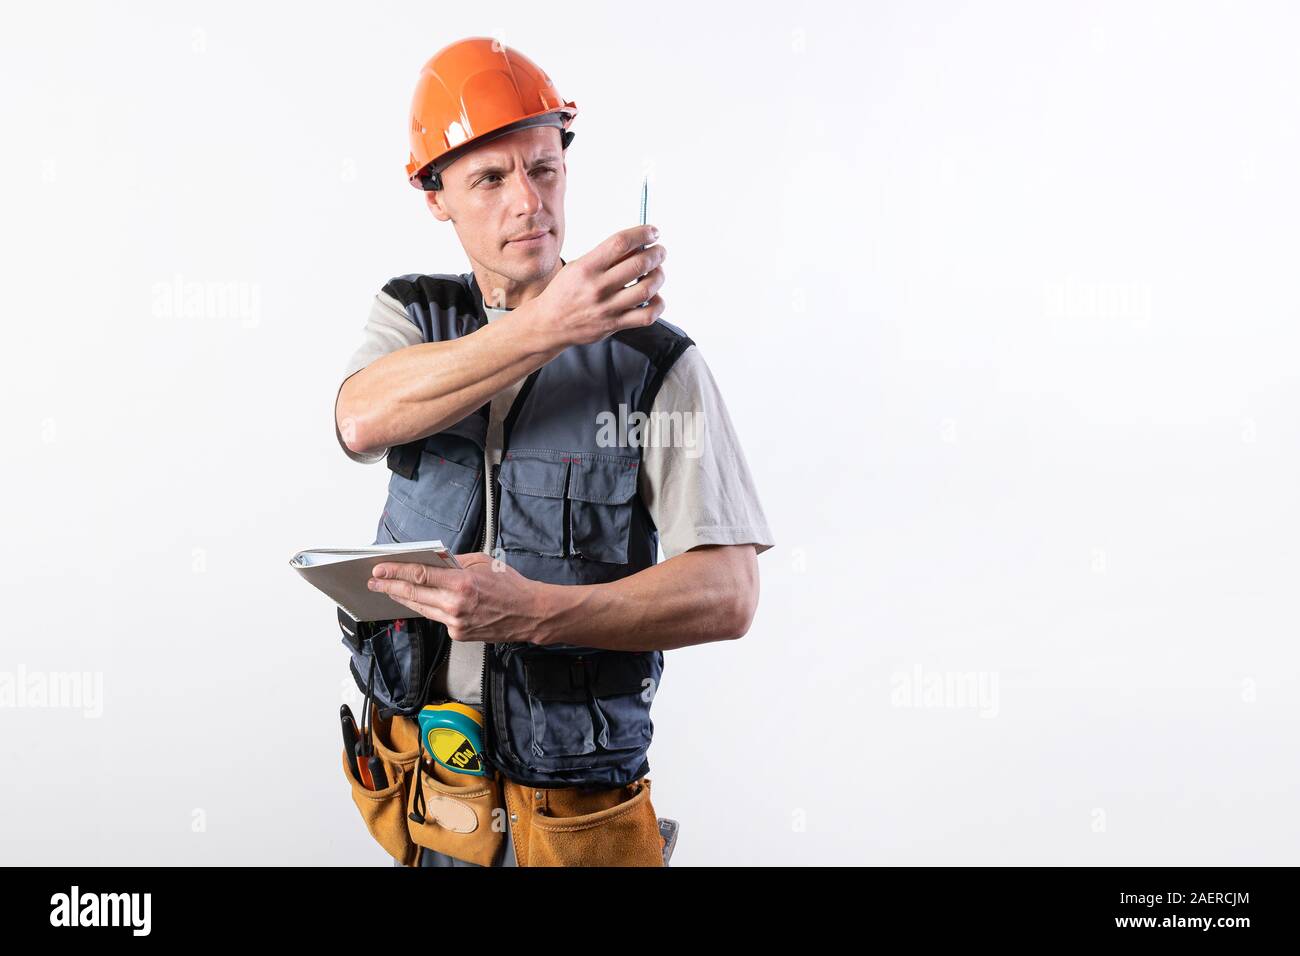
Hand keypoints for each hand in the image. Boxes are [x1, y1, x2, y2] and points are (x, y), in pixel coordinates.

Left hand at [367, 553, 545, 644]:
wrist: (529, 614)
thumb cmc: (510, 586)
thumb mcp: (483, 562)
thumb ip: (455, 562)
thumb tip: (434, 560)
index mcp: (462, 583)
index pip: (420, 575)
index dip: (396, 572)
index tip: (380, 568)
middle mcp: (456, 605)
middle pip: (413, 594)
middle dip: (390, 586)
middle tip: (375, 581)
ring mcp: (456, 623)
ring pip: (421, 609)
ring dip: (402, 598)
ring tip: (389, 590)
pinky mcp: (458, 634)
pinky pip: (436, 618)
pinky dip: (426, 608)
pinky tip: (417, 601)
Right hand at [532, 224, 666, 347]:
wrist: (549, 324)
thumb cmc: (565, 291)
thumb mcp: (577, 267)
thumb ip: (604, 257)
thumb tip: (637, 245)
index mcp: (586, 267)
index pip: (620, 243)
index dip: (642, 234)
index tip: (653, 232)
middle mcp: (598, 287)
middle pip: (639, 264)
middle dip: (656, 253)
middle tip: (660, 251)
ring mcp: (607, 308)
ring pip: (647, 289)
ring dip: (659, 276)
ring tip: (657, 271)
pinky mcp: (614, 325)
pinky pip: (647, 315)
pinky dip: (658, 304)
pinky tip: (655, 296)